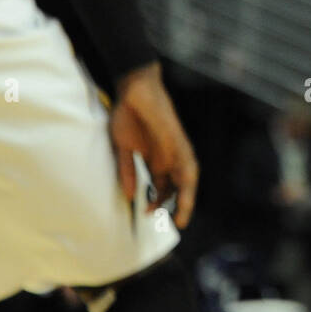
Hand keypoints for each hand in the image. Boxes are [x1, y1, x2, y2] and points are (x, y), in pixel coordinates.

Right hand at [109, 61, 198, 228]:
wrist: (135, 89)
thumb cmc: (129, 115)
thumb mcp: (123, 148)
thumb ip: (126, 171)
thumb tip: (128, 195)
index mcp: (156, 160)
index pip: (162, 186)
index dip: (157, 201)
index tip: (149, 216)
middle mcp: (169, 157)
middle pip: (179, 185)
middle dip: (179, 204)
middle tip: (176, 222)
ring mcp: (175, 148)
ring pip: (187, 176)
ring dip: (187, 195)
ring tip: (184, 213)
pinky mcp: (177, 138)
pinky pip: (186, 159)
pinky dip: (185, 175)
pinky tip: (183, 187)